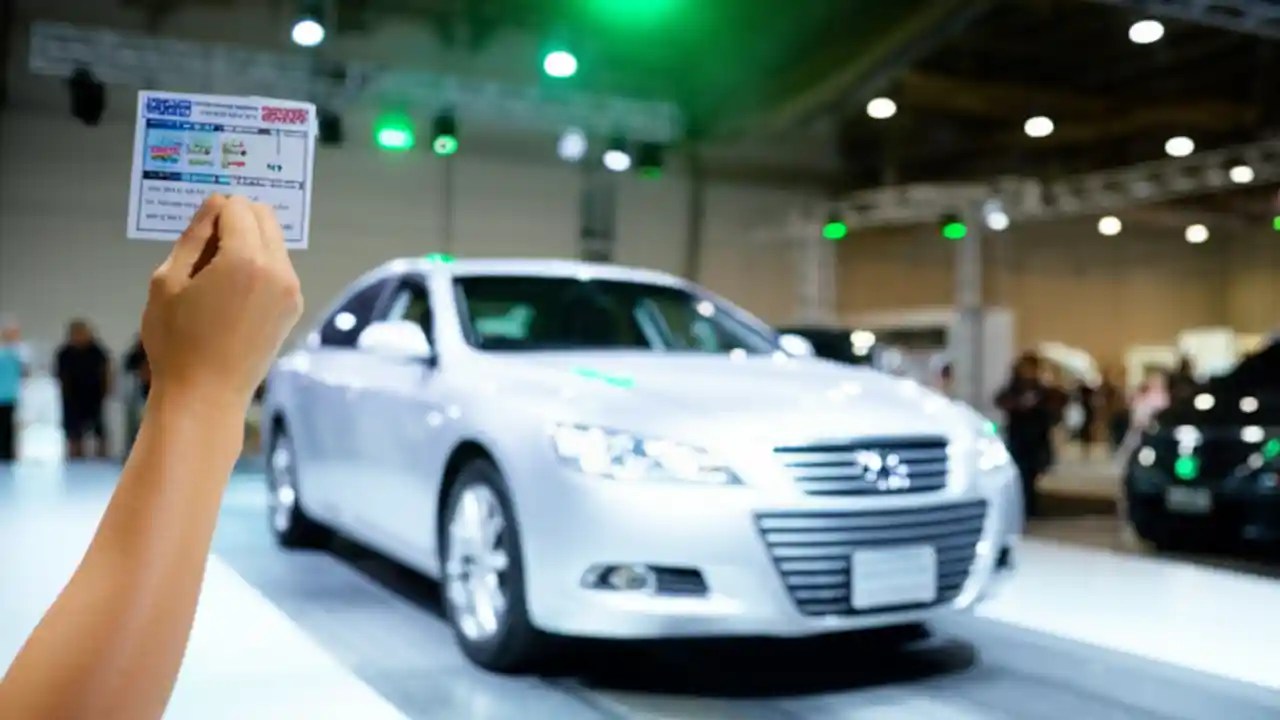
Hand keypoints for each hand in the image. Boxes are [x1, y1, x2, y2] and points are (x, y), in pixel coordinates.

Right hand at [141, 194, 302, 409]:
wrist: (206, 395)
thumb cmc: (176, 340)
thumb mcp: (168, 281)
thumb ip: (194, 236)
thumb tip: (215, 203)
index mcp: (246, 259)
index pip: (238, 208)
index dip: (214, 212)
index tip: (196, 236)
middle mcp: (278, 270)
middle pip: (264, 217)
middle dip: (237, 221)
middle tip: (206, 252)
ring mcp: (291, 290)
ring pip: (274, 242)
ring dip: (249, 244)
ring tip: (216, 278)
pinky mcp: (293, 308)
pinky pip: (279, 268)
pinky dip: (260, 266)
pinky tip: (234, 295)